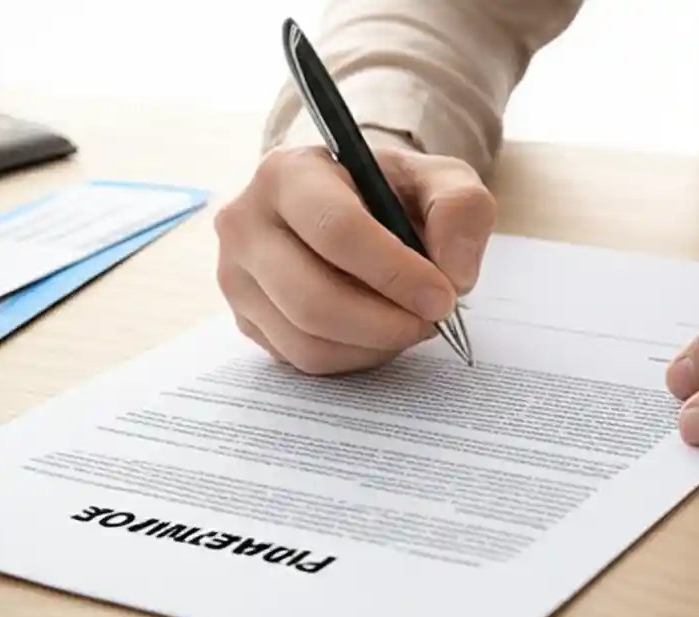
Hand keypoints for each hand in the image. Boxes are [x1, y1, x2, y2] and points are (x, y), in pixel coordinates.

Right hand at [214, 143, 494, 373]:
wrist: (347, 205)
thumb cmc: (390, 192)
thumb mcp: (439, 180)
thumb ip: (461, 210)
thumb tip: (454, 275)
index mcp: (288, 173)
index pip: (336, 230)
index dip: (395, 273)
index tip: (442, 297)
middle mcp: (246, 224)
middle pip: (313, 299)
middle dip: (386, 322)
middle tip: (432, 321)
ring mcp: (236, 278)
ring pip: (308, 339)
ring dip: (374, 344)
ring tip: (409, 324)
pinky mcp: (245, 320)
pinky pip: (303, 360)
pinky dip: (354, 357)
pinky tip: (378, 332)